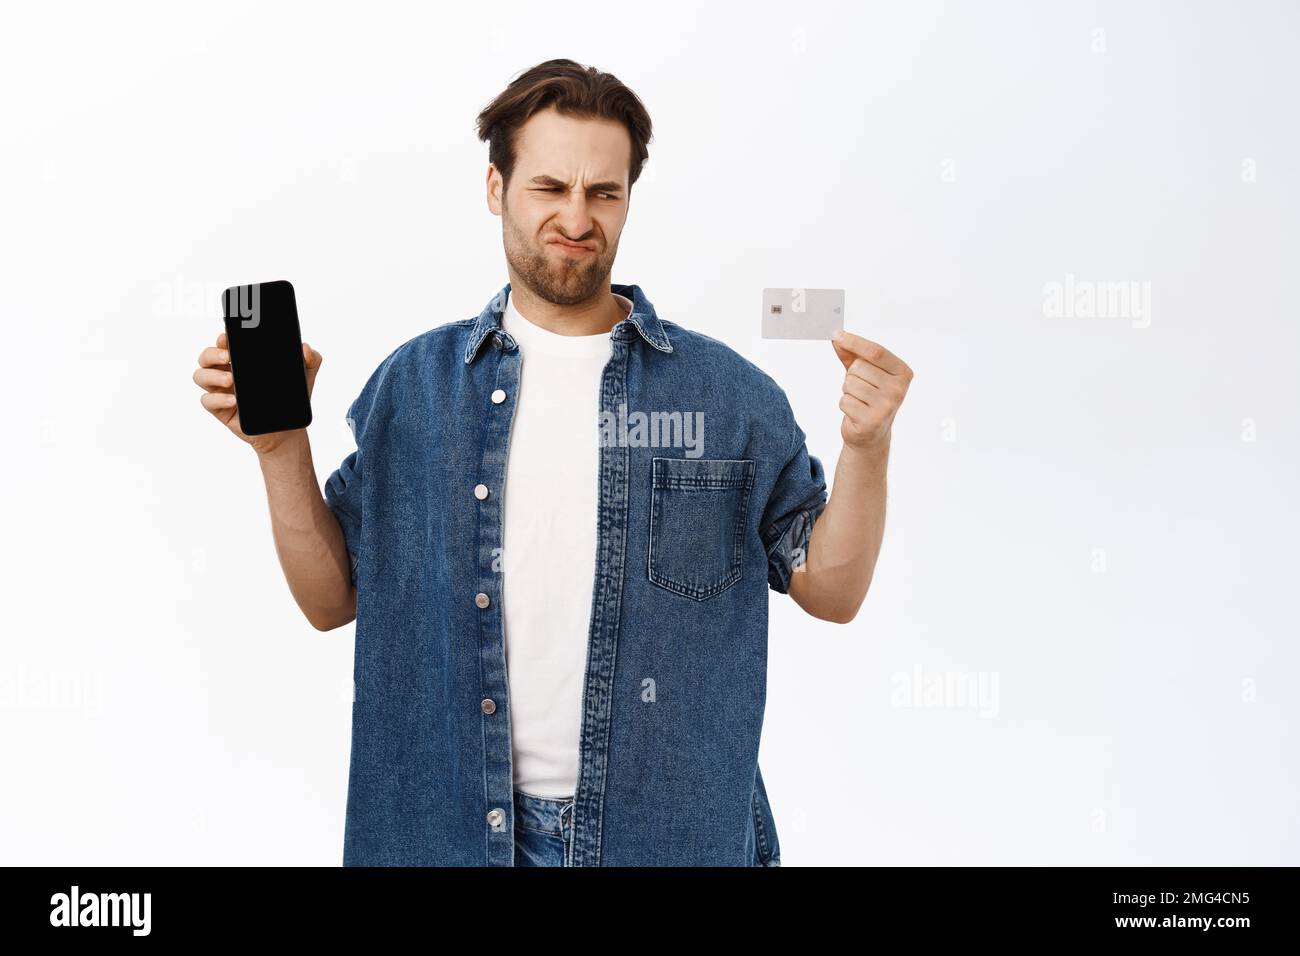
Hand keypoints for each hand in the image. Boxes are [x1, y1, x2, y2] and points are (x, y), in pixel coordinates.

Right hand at [193, 331, 322, 455]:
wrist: (287, 430)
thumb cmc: (289, 399)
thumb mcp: (305, 377)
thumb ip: (311, 359)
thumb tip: (304, 347)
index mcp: (242, 360)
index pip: (225, 343)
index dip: (222, 337)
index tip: (228, 335)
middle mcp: (227, 371)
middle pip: (207, 356)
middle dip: (213, 352)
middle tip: (229, 356)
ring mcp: (220, 390)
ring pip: (200, 375)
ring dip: (212, 375)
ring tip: (230, 379)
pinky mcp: (219, 409)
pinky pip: (206, 400)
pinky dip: (216, 398)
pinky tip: (233, 400)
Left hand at [830, 329, 912, 451]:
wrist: (871, 434)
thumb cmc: (868, 398)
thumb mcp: (864, 373)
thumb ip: (852, 355)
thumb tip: (837, 337)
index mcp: (902, 373)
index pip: (876, 352)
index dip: (854, 342)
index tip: (837, 335)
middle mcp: (898, 389)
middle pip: (859, 368)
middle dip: (851, 376)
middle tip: (861, 389)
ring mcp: (887, 406)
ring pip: (849, 384)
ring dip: (848, 391)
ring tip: (859, 401)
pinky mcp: (872, 420)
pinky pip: (845, 401)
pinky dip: (845, 405)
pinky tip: (856, 412)